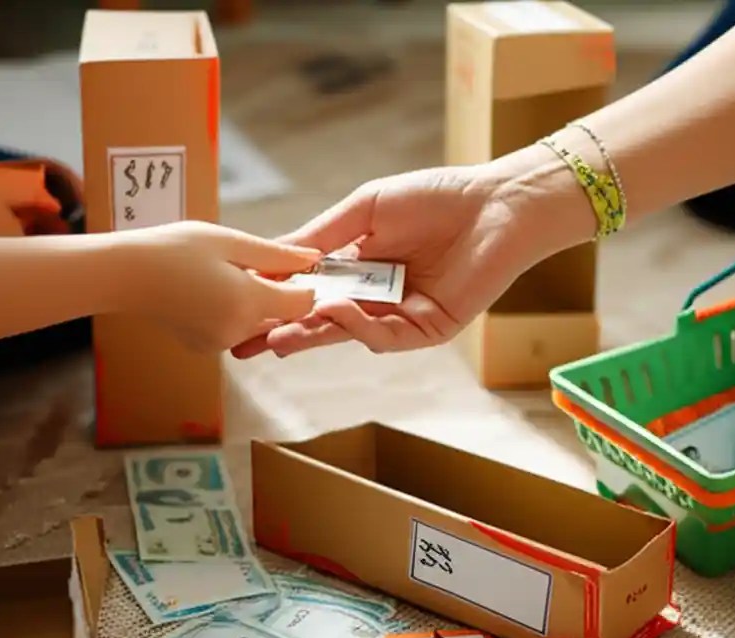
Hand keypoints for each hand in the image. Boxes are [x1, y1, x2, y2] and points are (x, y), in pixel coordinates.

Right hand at [117, 221, 321, 351]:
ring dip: (256, 302)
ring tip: (227, 271)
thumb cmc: (174, 249)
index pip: (303, 302)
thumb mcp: (230, 242)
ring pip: (259, 323)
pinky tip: (211, 288)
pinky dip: (233, 312)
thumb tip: (314, 258)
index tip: (289, 263)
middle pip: (282, 315)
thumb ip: (277, 254)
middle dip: (279, 291)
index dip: (304, 282)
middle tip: (254, 261)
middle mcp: (238, 331)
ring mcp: (220, 343)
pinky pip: (235, 330)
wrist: (125, 275)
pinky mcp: (206, 347)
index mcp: (248, 302)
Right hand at [231, 144, 596, 357]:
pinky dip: (359, 327)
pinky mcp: (428, 330)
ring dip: (313, 334)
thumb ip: (322, 235)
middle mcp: (375, 295)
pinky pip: (386, 337)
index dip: (275, 300)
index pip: (308, 289)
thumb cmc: (435, 197)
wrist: (496, 203)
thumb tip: (275, 255)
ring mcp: (400, 315)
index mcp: (358, 265)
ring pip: (348, 334)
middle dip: (283, 331)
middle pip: (321, 320)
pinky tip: (338, 312)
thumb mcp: (365, 208)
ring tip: (279, 335)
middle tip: (244, 344)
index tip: (238, 308)